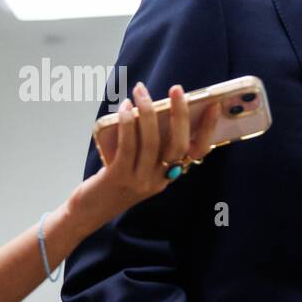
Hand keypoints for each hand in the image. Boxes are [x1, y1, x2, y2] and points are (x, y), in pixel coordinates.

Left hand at [72, 82, 219, 225]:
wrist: (89, 211)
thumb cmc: (113, 182)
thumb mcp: (138, 167)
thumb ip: (149, 147)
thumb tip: (153, 108)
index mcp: (168, 175)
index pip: (197, 153)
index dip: (208, 129)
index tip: (213, 106)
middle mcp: (159, 180)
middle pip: (178, 145)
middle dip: (180, 114)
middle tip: (176, 89)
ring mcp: (140, 180)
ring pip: (152, 142)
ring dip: (148, 111)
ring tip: (140, 91)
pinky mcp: (119, 178)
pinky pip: (128, 146)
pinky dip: (128, 123)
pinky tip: (125, 108)